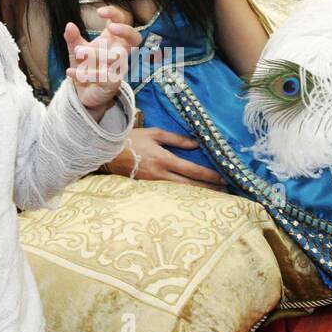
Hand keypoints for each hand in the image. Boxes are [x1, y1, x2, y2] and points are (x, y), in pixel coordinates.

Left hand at [63, 6, 141, 120]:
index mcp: (111, 40)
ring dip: (98, 53)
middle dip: (126, 30)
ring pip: (118, 57)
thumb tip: (69, 25)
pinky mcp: (112, 83)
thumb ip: (72, 38)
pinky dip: (85, 74)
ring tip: (80, 53)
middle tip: (111, 28)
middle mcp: (118, 52)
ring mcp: (118, 68)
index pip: (121, 21)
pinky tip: (70, 72)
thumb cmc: (84, 67)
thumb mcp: (75, 50)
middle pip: (135, 38)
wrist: (83, 93)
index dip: (114, 13)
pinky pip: (104, 77)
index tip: (100, 12)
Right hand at [103, 127, 226, 190]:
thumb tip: (196, 145)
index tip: (222, 179)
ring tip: (213, 197)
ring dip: (197, 195)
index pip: (192, 170)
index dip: (209, 176)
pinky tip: (191, 198)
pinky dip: (182, 196)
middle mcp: (160, 175)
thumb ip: (177, 140)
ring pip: (180, 193)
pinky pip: (168, 194)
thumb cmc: (131, 139)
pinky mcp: (147, 189)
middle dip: (208, 190)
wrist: (106, 153)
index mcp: (164, 159)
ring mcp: (153, 184)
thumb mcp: (155, 134)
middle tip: (224, 192)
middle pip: (189, 186)